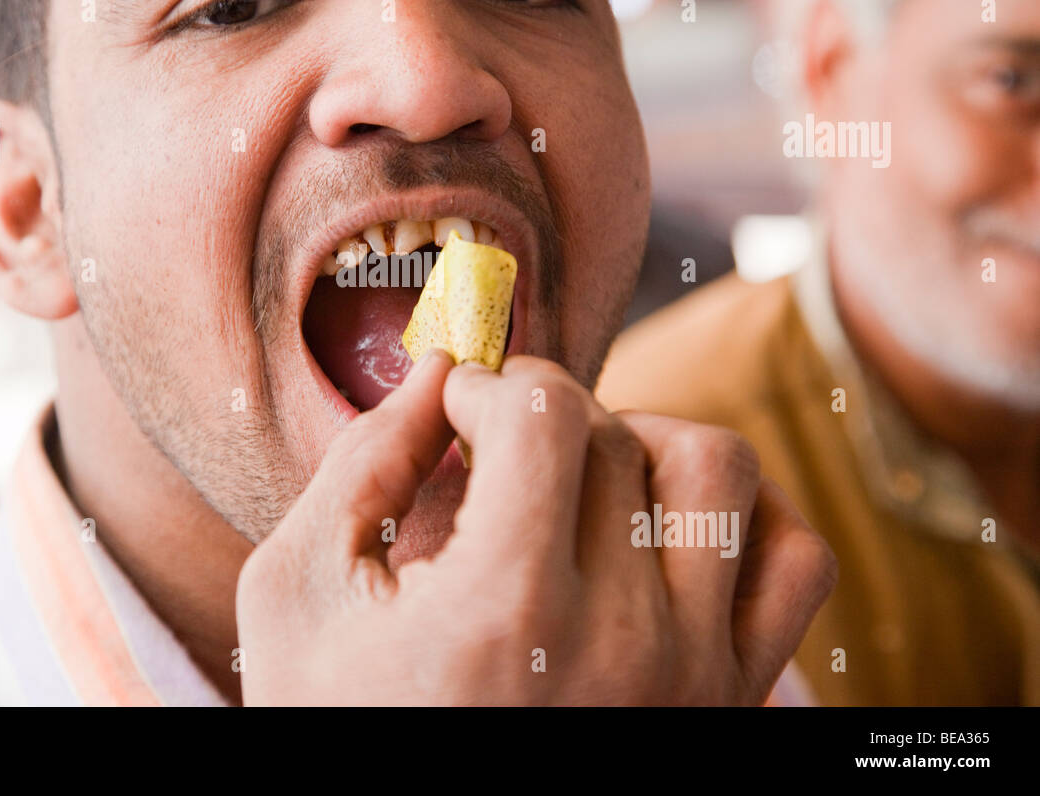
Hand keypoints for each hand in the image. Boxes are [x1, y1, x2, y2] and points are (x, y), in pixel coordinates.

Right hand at [235, 350, 836, 703]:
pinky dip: (744, 513)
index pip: (545, 414)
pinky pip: (795, 560)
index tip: (459, 407)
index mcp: (502, 612)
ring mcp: (692, 674)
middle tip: (492, 457)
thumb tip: (440, 370)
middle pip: (613, 436)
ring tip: (582, 479)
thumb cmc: (336, 722)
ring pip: (718, 469)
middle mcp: (618, 643)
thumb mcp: (298, 595)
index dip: (491, 383)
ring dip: (646, 443)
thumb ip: (360, 465)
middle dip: (542, 415)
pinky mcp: (731, 697)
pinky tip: (666, 522)